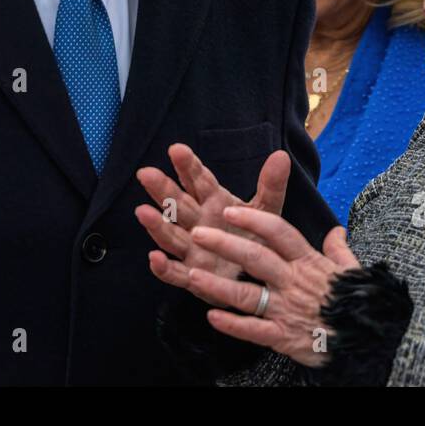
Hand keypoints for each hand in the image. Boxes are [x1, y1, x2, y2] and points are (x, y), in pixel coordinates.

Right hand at [135, 143, 289, 301]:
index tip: (177, 149)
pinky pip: (175, 273)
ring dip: (157, 225)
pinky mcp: (194, 275)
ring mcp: (192, 249)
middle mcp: (198, 222)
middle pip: (178, 204)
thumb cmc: (256, 235)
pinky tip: (154, 259)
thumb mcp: (267, 210)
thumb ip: (271, 186)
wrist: (260, 273)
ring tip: (143, 212)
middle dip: (162, 190)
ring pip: (171, 235)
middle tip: (146, 173)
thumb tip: (281, 155)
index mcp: (214, 201)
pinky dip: (163, 269)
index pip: (199, 180)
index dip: (188, 166)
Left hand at [186, 205, 358, 367]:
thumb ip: (338, 249)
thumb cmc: (359, 304)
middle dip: (225, 243)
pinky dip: (232, 325)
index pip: (279, 232)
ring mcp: (287, 310)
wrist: (370, 342)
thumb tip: (337, 231)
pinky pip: (254, 331)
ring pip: (247, 295)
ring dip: (217, 285)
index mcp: (308, 262)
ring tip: (191, 275)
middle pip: (256, 257)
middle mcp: (294, 282)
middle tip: (198, 233)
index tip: (230, 210)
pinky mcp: (284, 338)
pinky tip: (211, 317)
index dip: (254, 219)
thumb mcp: (352, 270)